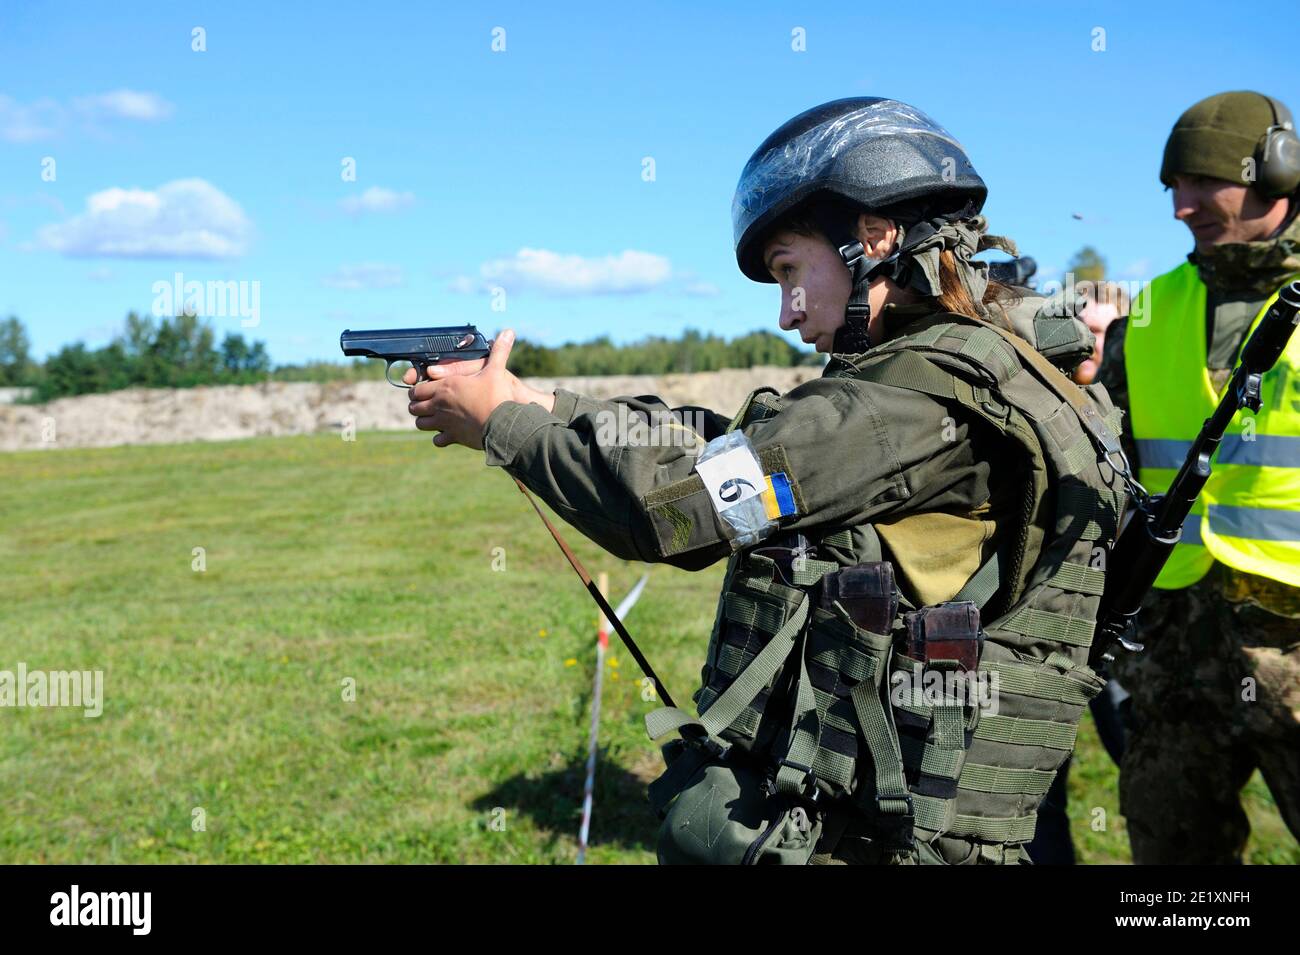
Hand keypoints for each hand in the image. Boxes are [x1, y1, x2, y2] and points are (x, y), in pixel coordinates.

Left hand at [405, 330, 518, 449]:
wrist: (504, 424)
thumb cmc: (497, 396)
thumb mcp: (497, 370)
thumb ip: (499, 351)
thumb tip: (509, 331)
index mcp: (445, 386)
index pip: (417, 388)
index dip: (417, 388)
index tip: (422, 388)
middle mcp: (439, 405)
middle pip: (414, 407)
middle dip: (417, 404)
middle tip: (426, 403)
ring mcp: (444, 422)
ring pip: (420, 424)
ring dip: (425, 420)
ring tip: (434, 418)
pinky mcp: (453, 437)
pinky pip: (437, 440)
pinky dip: (440, 437)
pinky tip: (448, 433)